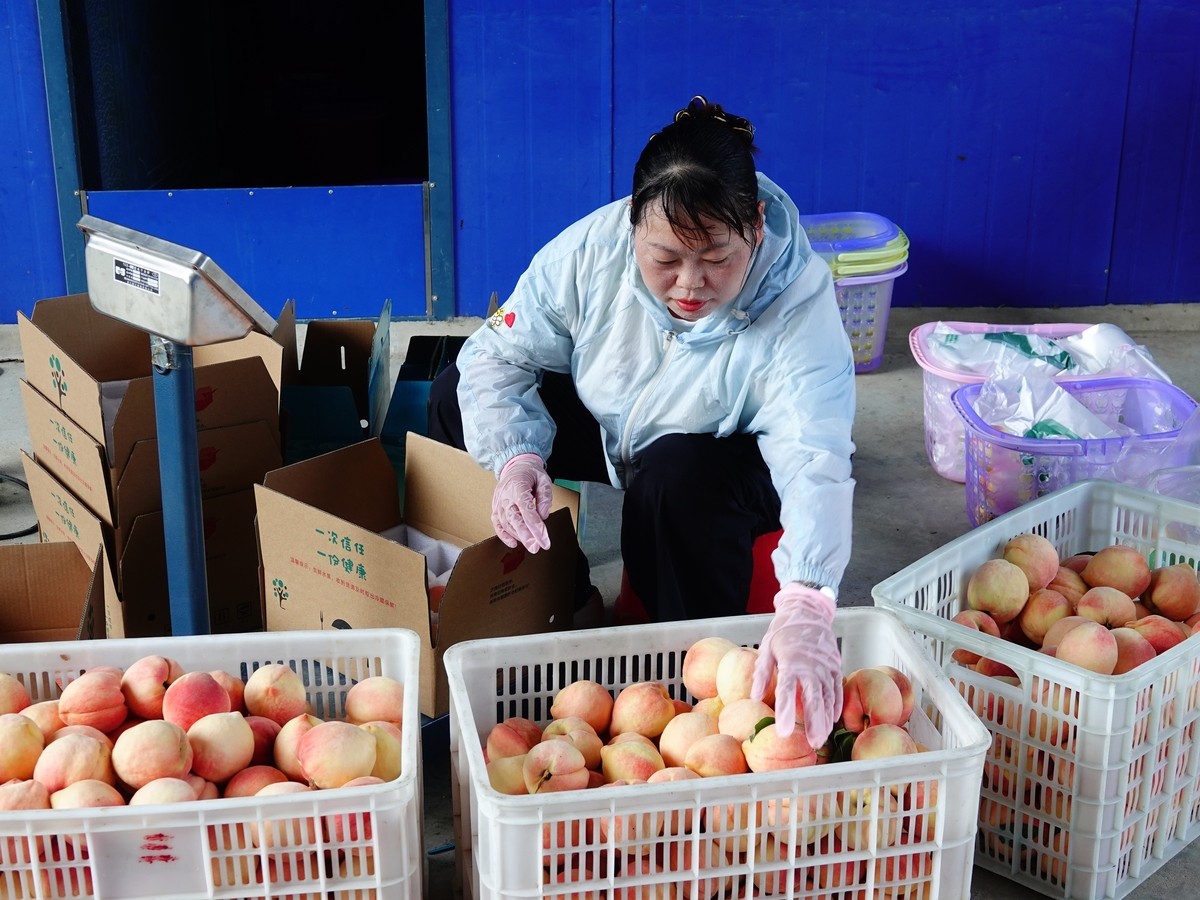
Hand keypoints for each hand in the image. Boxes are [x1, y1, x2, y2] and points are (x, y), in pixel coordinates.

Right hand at [491, 453, 553, 551]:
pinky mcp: (496, 508)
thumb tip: (543, 515)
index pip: (526, 508)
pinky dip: (503, 535)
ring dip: (518, 536)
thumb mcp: (544, 479)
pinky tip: (513, 543)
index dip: (535, 524)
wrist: (515, 466)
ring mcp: (498, 502)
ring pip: (506, 523)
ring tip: (532, 545)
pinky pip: (497, 524)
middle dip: (526, 535)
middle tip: (536, 548)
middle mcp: (505, 495)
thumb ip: (545, 496)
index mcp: (517, 486)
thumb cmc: (531, 474)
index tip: (543, 538)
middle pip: (514, 518)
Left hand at [752, 583, 841, 748]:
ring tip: (822, 738)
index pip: (788, 690)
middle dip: (814, 722)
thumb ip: (761, 673)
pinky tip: (833, 719)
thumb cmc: (784, 630)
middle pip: (814, 698)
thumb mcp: (767, 648)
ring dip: (826, 719)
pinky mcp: (834, 666)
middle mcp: (811, 665)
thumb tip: (752, 697)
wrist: (808, 611)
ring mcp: (825, 666)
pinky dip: (836, 705)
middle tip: (813, 744)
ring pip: (828, 697)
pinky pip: (837, 689)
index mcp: (791, 661)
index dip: (787, 712)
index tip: (784, 731)